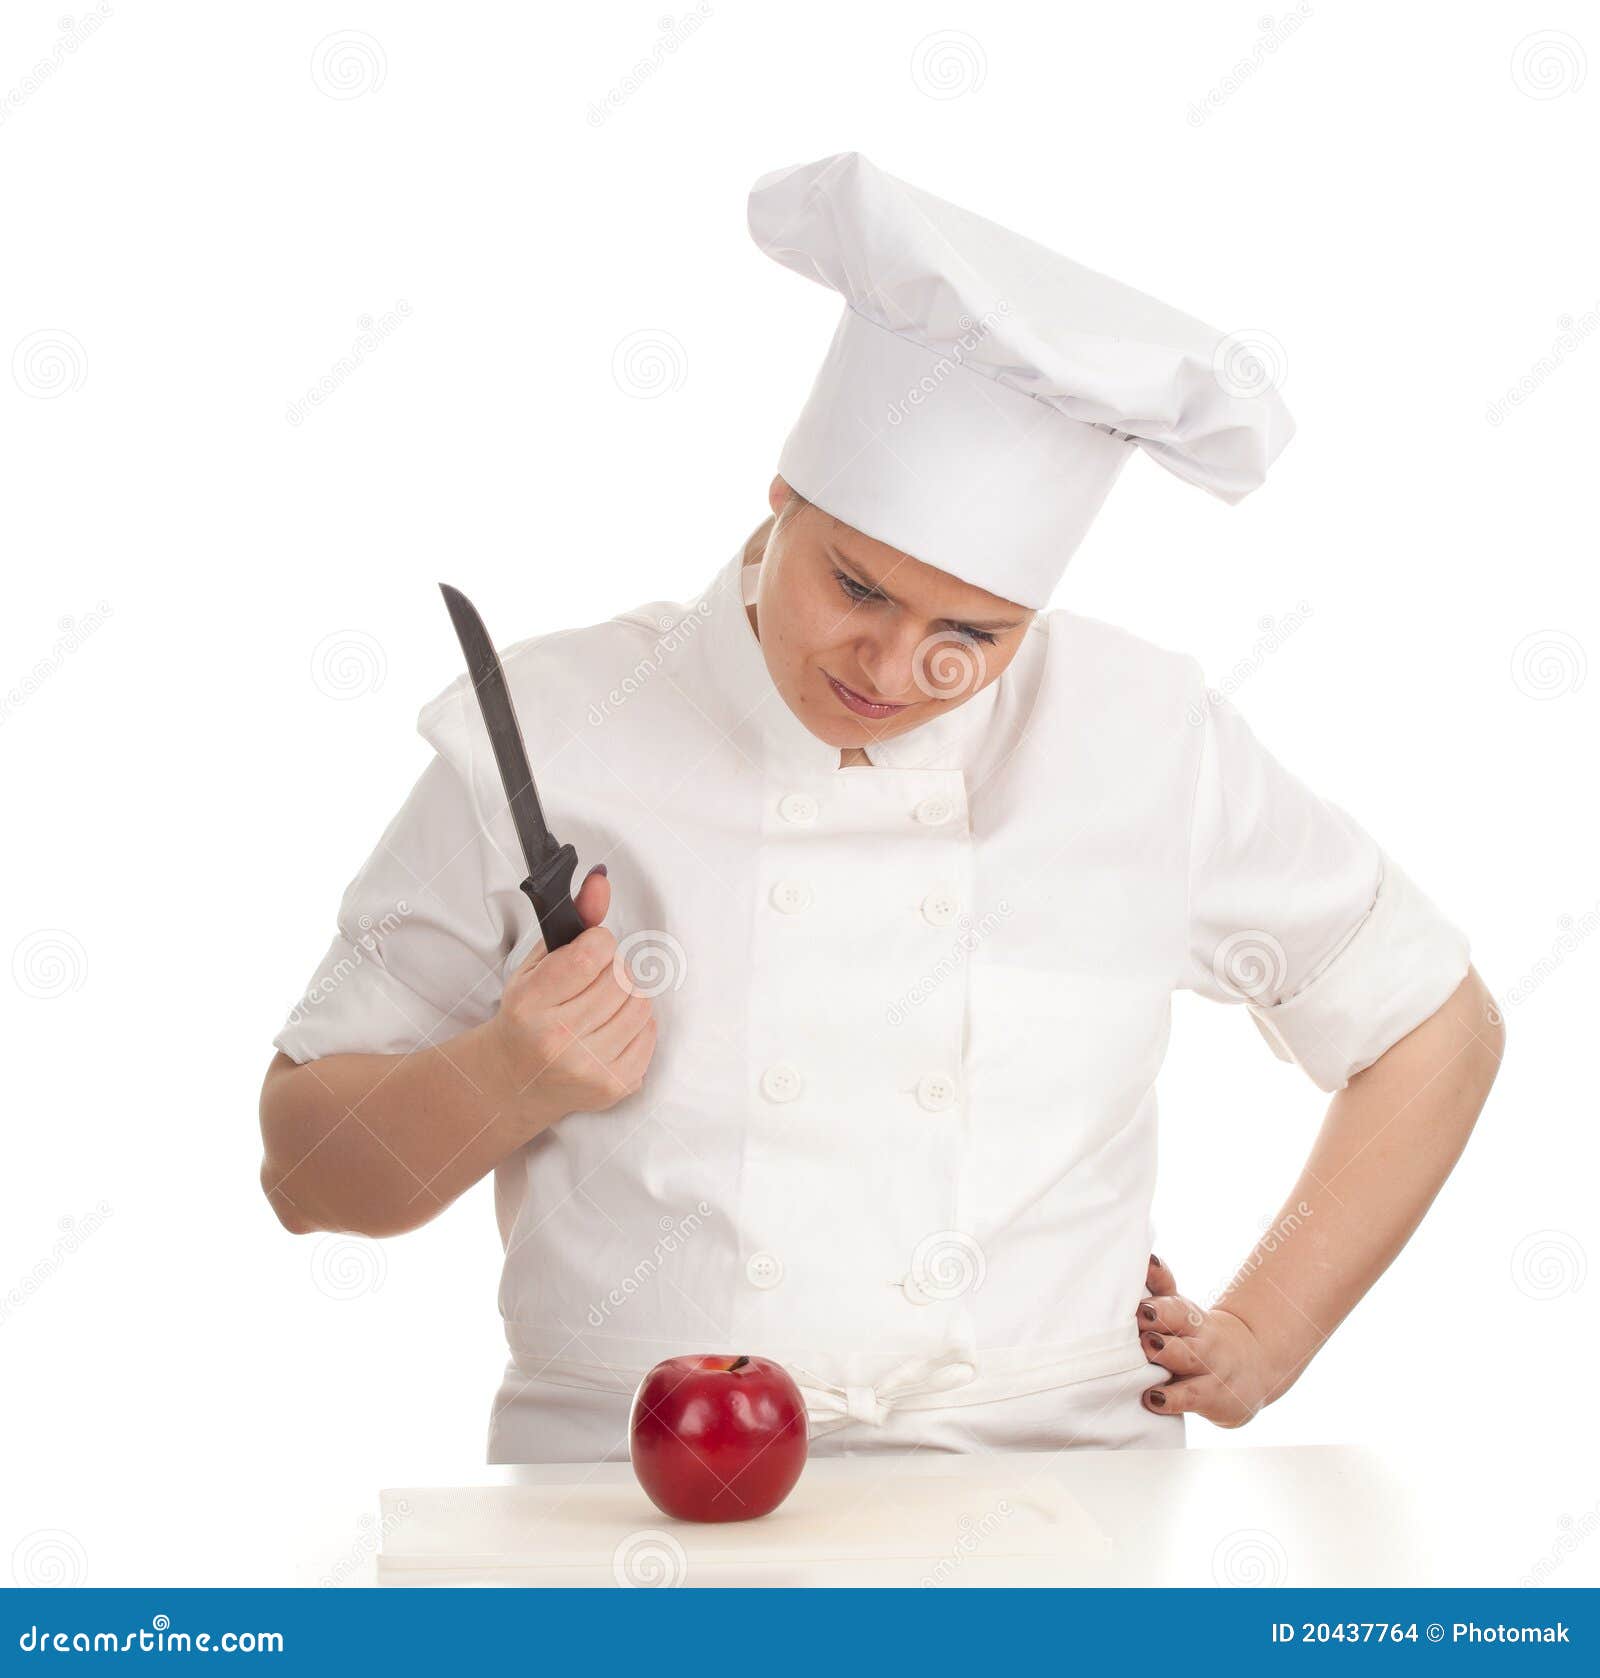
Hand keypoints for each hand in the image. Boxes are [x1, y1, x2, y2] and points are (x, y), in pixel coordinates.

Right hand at [480, 866, 657, 1119]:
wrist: (515, 1080)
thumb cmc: (527, 1015)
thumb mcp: (536, 964)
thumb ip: (573, 919)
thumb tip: (602, 879)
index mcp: (531, 1004)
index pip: (593, 954)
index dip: (599, 943)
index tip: (589, 950)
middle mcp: (558, 1039)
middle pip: (621, 978)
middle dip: (613, 970)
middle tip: (592, 982)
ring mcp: (588, 1066)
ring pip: (641, 1003)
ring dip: (627, 996)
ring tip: (601, 1005)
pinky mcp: (614, 1085)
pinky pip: (650, 1033)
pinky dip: (636, 1025)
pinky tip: (609, 1029)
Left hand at [1135, 1254, 1276, 1428]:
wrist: (1252, 1365)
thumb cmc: (1197, 1335)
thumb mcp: (1181, 1311)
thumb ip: (1159, 1285)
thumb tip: (1143, 1257)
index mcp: (1188, 1315)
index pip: (1175, 1302)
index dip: (1160, 1303)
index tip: (1140, 1304)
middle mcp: (1200, 1336)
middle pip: (1183, 1323)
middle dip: (1160, 1318)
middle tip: (1141, 1318)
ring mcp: (1208, 1366)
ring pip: (1188, 1357)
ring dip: (1168, 1353)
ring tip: (1148, 1348)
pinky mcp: (1212, 1396)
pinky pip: (1191, 1397)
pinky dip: (1172, 1398)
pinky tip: (1153, 1398)